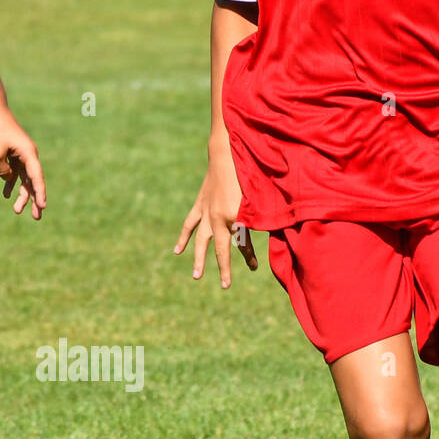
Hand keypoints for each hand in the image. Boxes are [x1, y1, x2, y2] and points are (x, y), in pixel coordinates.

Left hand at [0, 109, 45, 218]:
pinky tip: (6, 195)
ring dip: (22, 195)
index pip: (36, 177)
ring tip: (17, 211)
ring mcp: (23, 157)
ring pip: (25, 180)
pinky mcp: (16, 156)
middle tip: (37, 217)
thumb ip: (2, 171)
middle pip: (34, 182)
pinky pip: (16, 174)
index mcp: (28, 154)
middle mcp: (29, 157)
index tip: (42, 206)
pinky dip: (11, 184)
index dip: (40, 193)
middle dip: (35, 200)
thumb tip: (8, 179)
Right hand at [173, 157, 255, 288]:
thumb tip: (261, 234)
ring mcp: (206, 212)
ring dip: (199, 259)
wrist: (227, 152)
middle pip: (221, 249)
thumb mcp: (257, 196)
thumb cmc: (247, 172)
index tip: (255, 267)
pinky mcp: (200, 205)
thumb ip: (257, 217)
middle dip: (224, 268)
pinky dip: (183, 238)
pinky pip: (190, 224)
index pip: (243, 244)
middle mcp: (218, 218)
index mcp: (235, 216)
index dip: (249, 257)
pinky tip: (177, 251)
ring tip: (196, 276)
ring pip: (201, 241)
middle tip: (226, 286)